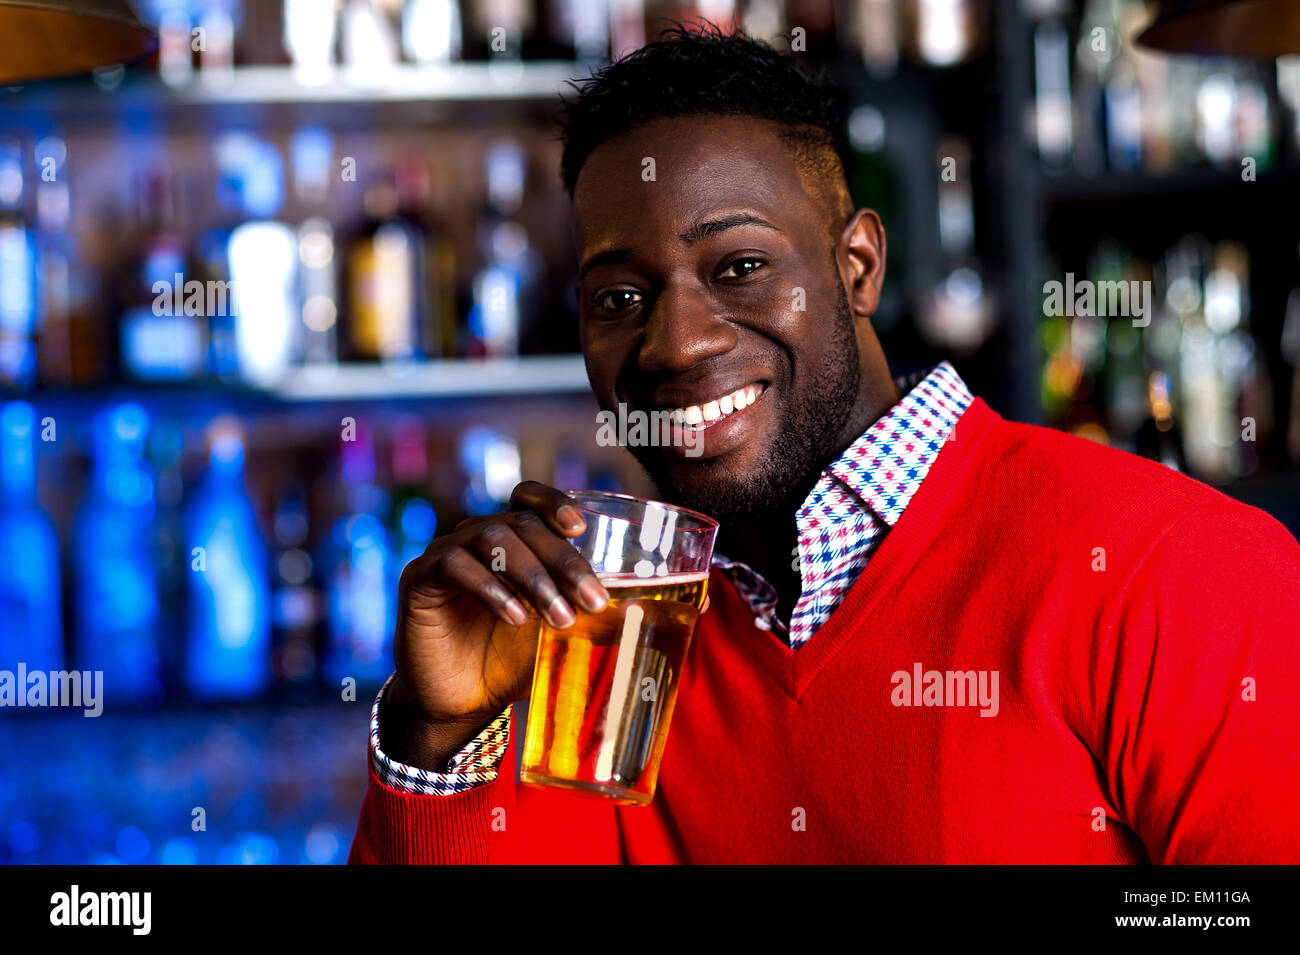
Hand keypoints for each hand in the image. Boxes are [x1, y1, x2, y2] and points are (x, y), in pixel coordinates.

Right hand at [383, 481, 609, 769]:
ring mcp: (445, 554)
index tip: (580, 527)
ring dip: (534, 577)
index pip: (528, 498)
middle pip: (521, 522)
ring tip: (560, 618)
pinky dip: (491, 588)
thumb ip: (589, 614)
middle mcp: (476, 538)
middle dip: (563, 560)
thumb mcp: (559, 634)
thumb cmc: (511, 662)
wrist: (459, 704)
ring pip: (492, 538)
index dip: (553, 502)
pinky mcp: (419, 579)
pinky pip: (454, 565)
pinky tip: (515, 618)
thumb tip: (641, 608)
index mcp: (510, 540)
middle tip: (594, 601)